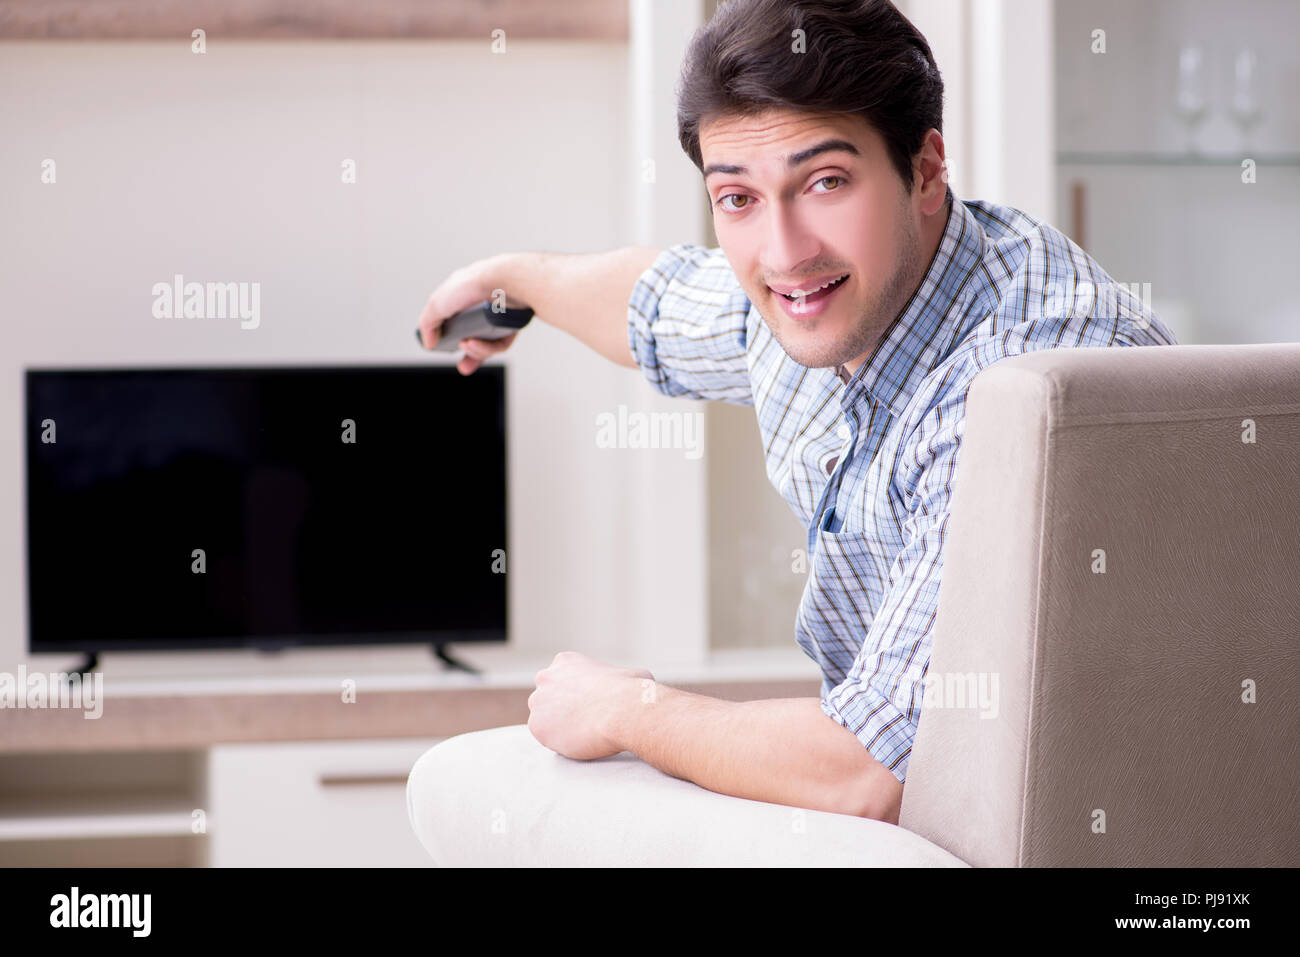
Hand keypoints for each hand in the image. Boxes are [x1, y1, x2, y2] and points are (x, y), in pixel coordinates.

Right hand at [416, 254, 526, 374]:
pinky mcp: (512, 323)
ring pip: (488, 342)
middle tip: (463, 366)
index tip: (443, 347)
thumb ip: (427, 325)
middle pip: (473, 335)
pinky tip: (480, 343)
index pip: (453, 318)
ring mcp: (498, 314)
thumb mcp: (437, 305)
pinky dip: (489, 346)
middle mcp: (481, 303)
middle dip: (469, 353)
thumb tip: (429, 344)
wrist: (503, 282)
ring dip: (477, 350)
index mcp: (462, 294)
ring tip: (468, 345)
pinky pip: (501, 343)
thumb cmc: (471, 286)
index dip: (447, 335)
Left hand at [527, 651, 654, 759]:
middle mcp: (545, 678)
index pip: (561, 680)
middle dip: (561, 709)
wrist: (622, 713)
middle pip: (547, 698)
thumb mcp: (633, 675)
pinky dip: (559, 742)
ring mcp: (538, 702)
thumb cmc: (630, 693)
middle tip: (582, 721)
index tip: (587, 705)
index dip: (574, 695)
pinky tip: (577, 741)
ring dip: (558, 726)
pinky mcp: (536, 726)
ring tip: (582, 734)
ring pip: (544, 718)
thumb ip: (625, 678)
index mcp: (565, 661)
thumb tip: (641, 684)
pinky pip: (545, 737)